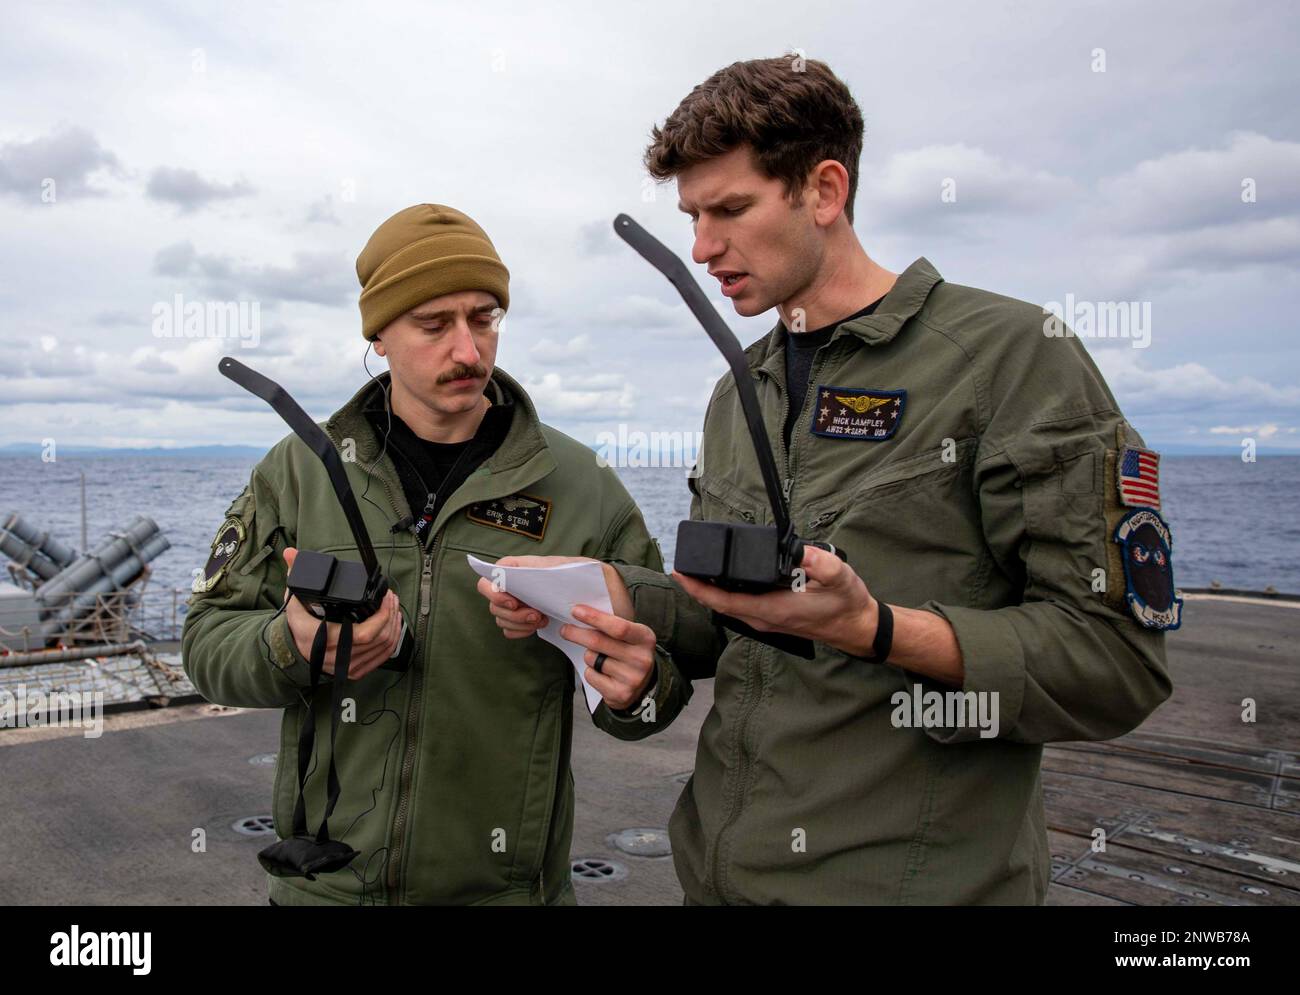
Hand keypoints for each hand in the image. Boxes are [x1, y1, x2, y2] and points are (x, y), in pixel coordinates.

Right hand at [281, 547, 403, 677]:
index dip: (382, 617)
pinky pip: (382, 657)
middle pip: (379, 638)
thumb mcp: (294, 600)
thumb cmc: (298, 625)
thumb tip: (291, 553)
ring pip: (384, 648)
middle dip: (391, 614)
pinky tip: (393, 625)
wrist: (294, 652)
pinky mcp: (356, 671)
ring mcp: (348, 666)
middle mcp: (338, 656)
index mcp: (324, 639)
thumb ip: (295, 575)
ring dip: (394, 625)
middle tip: (391, 597)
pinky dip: (392, 640)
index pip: (364, 634)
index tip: (386, 598)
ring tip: (393, 607)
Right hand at [474, 555, 634, 639]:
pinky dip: (518, 631)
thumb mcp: (584, 567)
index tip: (514, 602)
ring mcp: (524, 602)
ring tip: (542, 621)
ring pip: (500, 616)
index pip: (497, 571)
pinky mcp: (529, 619)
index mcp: (531, 567)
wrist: (615, 598)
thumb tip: (534, 572)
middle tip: (537, 617)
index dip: (494, 587)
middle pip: (493, 599)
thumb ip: (559, 567)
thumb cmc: (599, 578)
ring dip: (516, 623)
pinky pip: (510, 629)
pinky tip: (539, 627)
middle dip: (511, 613)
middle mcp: (522, 583)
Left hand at [560, 604, 656, 710]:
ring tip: (600, 657)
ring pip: (592, 659)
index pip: (618, 627)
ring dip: (588, 655)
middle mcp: (642, 659)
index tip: (576, 610)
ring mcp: (632, 679)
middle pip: (598, 642)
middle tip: (564, 629)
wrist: (643, 684)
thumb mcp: (631, 633)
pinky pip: (591, 676)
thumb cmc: (629, 651)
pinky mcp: (620, 694)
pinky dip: (590, 672)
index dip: (594, 618)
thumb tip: (587, 600)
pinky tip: (602, 673)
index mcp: (645, 638)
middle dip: (577, 634)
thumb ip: (612, 619)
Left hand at [671, 544, 880, 656]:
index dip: (699, 589)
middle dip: (697, 585)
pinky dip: (724, 591)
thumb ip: (822, 564)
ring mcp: (765, 620)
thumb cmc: (846, 604)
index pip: (725, 601)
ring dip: (709, 589)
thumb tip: (800, 551)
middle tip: (680, 561)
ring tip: (693, 566)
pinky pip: (739, 605)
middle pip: (720, 603)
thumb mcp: (841, 578)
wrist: (855, 627)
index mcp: (773, 610)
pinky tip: (720, 576)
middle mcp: (763, 619)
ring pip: (728, 605)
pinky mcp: (769, 616)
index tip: (680, 574)